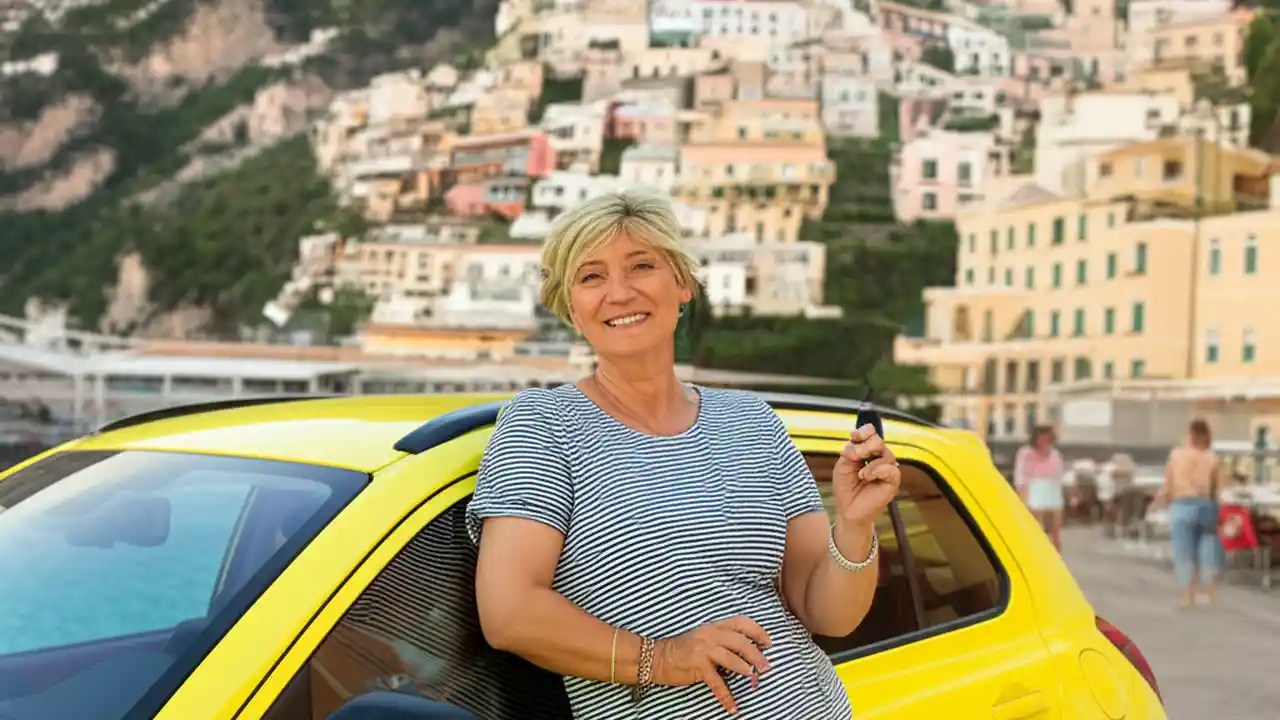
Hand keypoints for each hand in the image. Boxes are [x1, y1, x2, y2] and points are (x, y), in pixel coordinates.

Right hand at [652, 616, 771, 712]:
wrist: (658, 657)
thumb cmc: (683, 649)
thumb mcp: (704, 637)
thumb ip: (722, 640)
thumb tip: (746, 652)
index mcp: (714, 627)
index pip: (741, 622)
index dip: (757, 631)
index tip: (768, 642)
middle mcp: (711, 635)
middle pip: (740, 641)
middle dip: (756, 654)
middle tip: (766, 667)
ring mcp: (704, 650)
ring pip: (732, 658)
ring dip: (745, 669)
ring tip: (754, 678)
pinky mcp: (698, 666)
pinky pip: (717, 683)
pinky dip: (726, 697)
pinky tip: (733, 708)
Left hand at [832, 424, 901, 526]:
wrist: (848, 508)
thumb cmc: (846, 487)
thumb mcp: (843, 465)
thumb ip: (851, 451)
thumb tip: (858, 443)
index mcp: (867, 450)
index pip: (871, 432)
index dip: (864, 431)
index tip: (854, 436)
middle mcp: (879, 457)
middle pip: (878, 440)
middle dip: (865, 446)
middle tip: (855, 457)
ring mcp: (887, 469)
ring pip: (885, 453)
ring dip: (869, 461)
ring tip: (860, 473)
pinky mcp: (893, 481)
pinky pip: (891, 469)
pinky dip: (877, 470)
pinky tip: (867, 477)